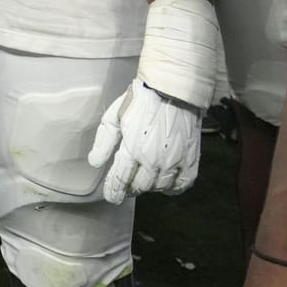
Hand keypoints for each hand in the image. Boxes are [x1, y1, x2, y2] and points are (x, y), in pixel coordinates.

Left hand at [87, 81, 200, 203]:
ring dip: (149, 188)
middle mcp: (154, 159)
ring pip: (160, 187)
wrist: (173, 90)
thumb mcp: (114, 116)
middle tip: (126, 186)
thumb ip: (104, 141)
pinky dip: (173, 189)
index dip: (114, 191)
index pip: (120, 179)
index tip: (111, 197)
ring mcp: (174, 161)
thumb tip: (95, 162)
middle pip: (140, 186)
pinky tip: (166, 186)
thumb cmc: (141, 100)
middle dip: (130, 188)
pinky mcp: (191, 159)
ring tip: (143, 182)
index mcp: (132, 148)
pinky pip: (183, 184)